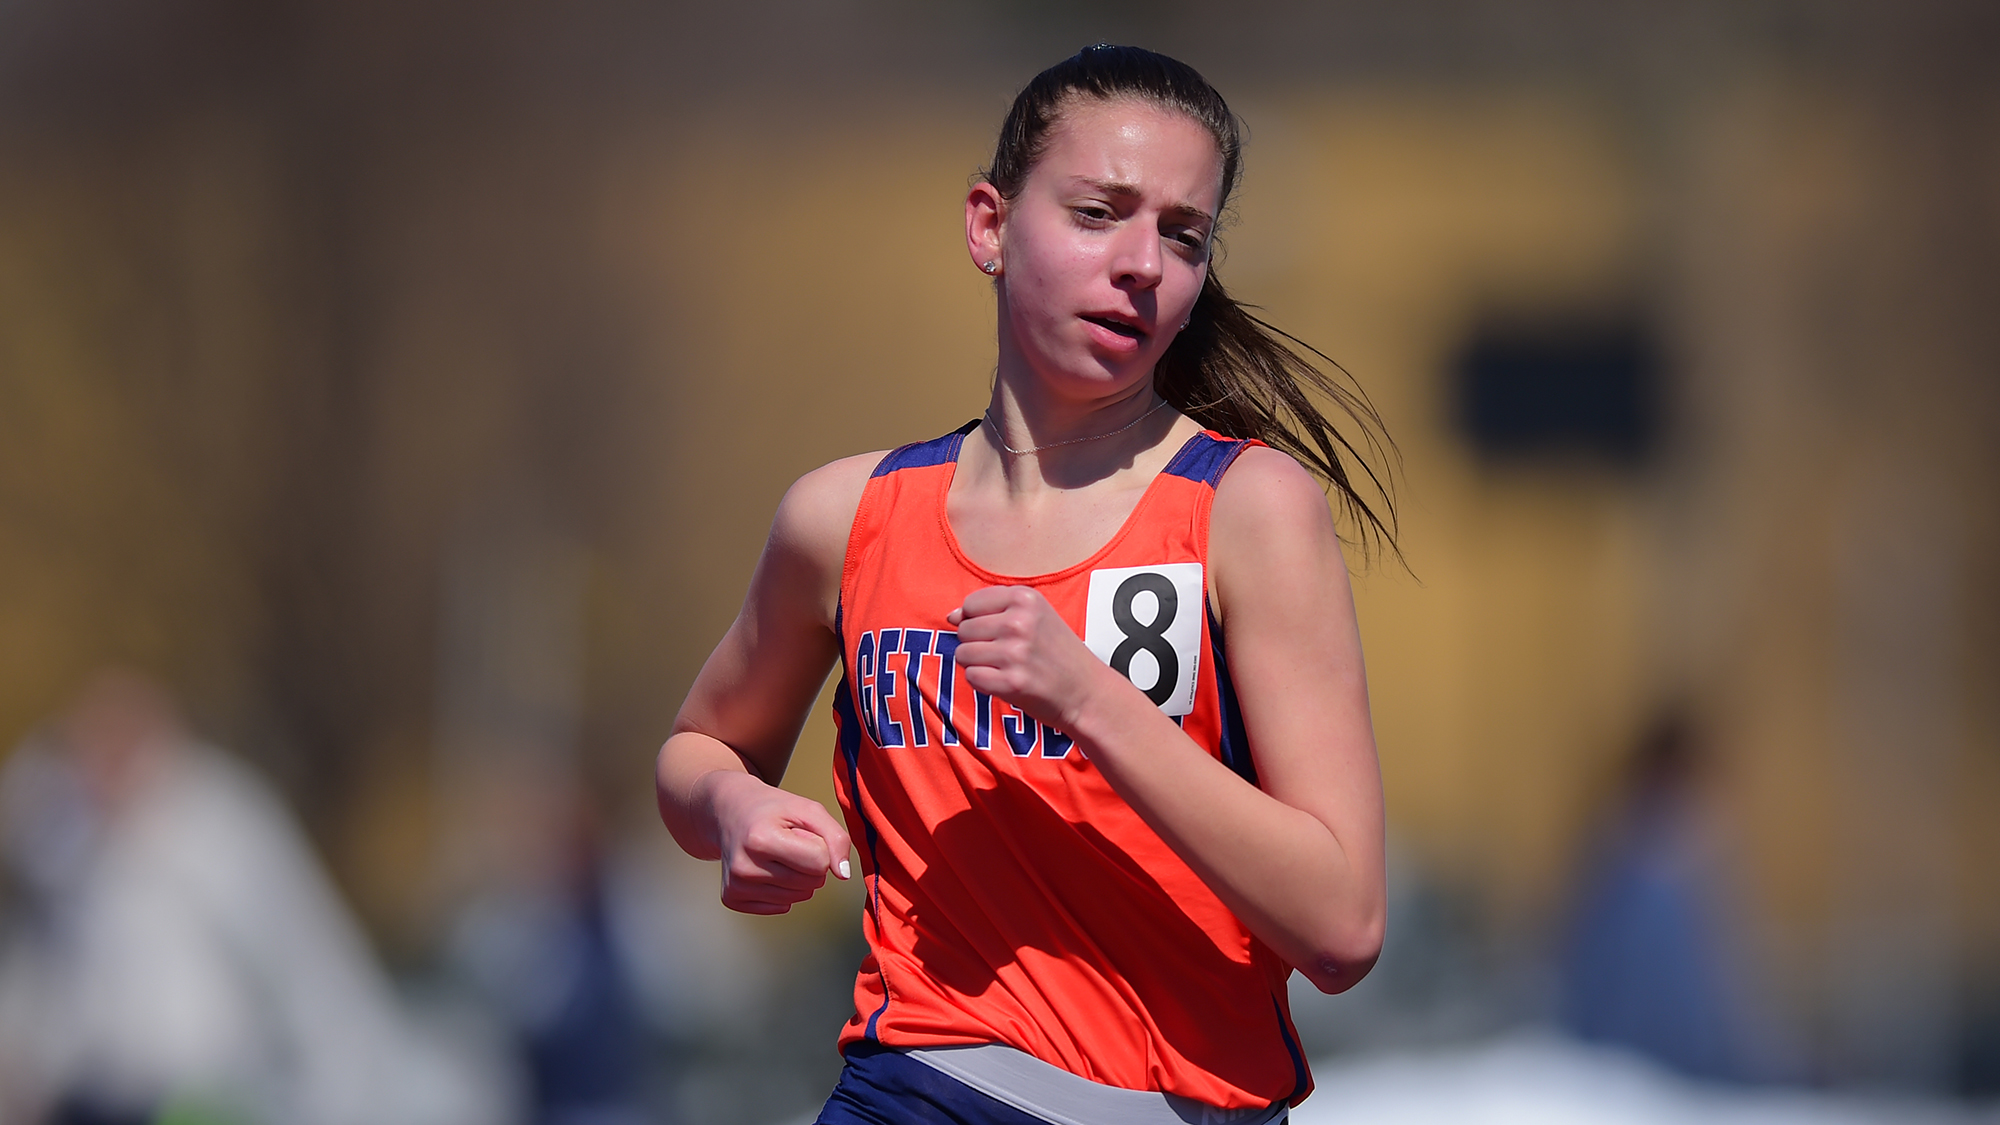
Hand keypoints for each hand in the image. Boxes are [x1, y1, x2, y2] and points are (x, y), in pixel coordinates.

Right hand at [703, 770, 852, 914]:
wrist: (729, 811)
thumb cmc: (772, 810)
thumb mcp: (808, 809)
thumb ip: (836, 837)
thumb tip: (844, 874)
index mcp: (761, 839)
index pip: (819, 862)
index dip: (819, 846)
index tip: (800, 833)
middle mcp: (745, 866)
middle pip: (811, 883)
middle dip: (810, 862)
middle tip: (789, 842)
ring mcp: (736, 885)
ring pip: (799, 897)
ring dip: (798, 876)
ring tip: (777, 854)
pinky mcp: (732, 898)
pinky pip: (781, 906)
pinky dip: (782, 889)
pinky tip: (767, 868)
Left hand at [947, 585, 1110, 728]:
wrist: (1086, 691)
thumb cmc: (1057, 653)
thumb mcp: (1034, 616)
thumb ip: (992, 610)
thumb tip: (951, 616)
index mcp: (1025, 598)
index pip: (970, 604)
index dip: (977, 620)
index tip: (1000, 632)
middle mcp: (1019, 622)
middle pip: (963, 629)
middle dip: (977, 643)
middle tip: (1006, 654)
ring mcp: (1015, 653)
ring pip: (963, 653)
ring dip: (978, 664)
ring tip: (1005, 667)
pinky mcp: (1011, 682)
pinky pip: (971, 677)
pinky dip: (983, 682)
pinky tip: (1005, 681)